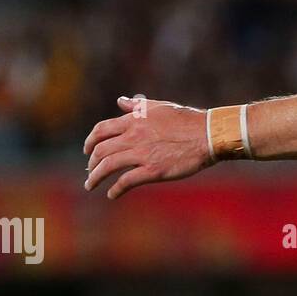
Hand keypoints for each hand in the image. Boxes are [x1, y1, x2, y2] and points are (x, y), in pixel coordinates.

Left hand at [83, 96, 213, 198]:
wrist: (208, 134)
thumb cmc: (188, 120)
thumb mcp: (160, 107)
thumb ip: (138, 105)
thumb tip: (121, 100)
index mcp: (134, 121)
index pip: (101, 130)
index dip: (90, 141)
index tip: (87, 150)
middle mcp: (134, 136)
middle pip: (100, 150)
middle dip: (91, 163)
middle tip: (90, 171)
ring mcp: (142, 154)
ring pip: (108, 166)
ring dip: (95, 178)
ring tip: (91, 185)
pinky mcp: (153, 170)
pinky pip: (126, 181)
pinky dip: (115, 189)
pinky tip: (112, 194)